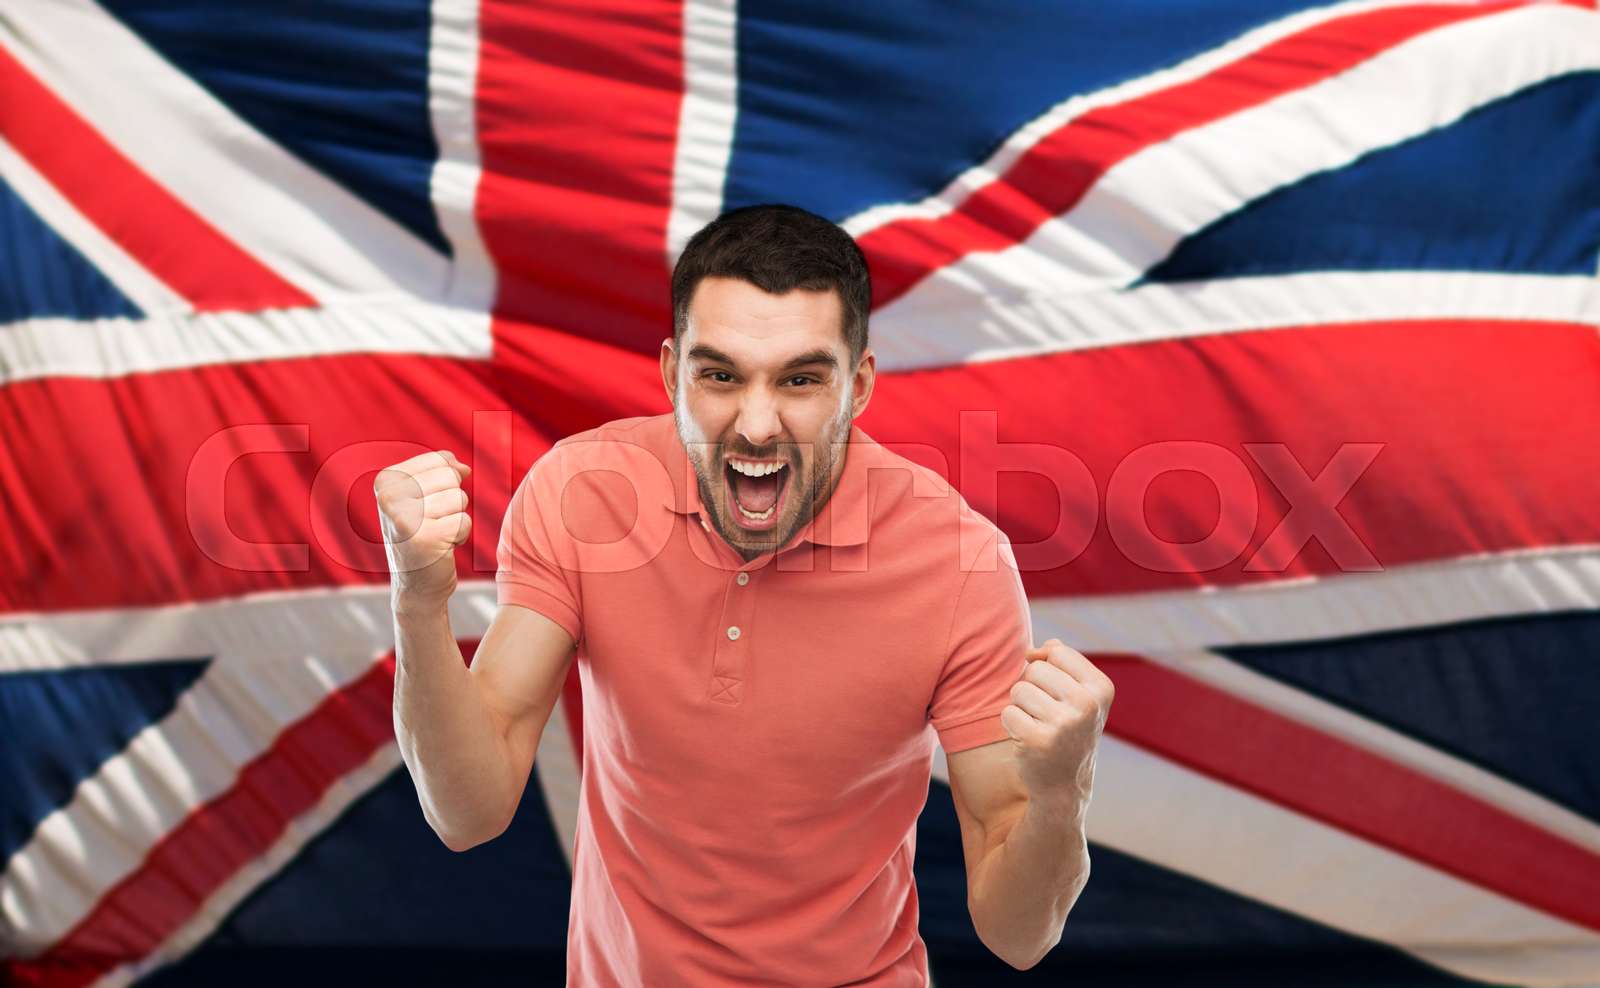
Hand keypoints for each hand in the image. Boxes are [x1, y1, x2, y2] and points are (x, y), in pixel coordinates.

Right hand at [374, 449, 472, 610]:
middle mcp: (388, 496)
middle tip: (432, 523)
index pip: (441, 460)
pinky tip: (440, 547)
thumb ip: (442, 470)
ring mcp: (404, 517)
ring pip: (459, 498)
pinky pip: (464, 521)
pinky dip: (460, 536)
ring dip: (455, 519)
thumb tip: (463, 467)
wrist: (416, 585)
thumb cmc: (422, 534)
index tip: (427, 505)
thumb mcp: (424, 496)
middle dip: (452, 501)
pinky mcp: (424, 538)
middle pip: (451, 477)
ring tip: (435, 534)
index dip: (446, 483)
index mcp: (385, 480)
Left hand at [1000, 638, 1113, 814]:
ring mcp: (1064, 724)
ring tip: (1038, 725)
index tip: (1057, 693)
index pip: (1057, 652)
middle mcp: (1088, 705)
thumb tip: (1038, 650)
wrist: (1064, 784)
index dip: (1047, 668)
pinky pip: (1008, 712)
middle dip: (1032, 688)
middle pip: (1035, 669)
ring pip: (1019, 689)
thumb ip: (1062, 662)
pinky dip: (1012, 724)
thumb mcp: (1079, 694)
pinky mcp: (1038, 741)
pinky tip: (1028, 740)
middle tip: (1046, 714)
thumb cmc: (1067, 729)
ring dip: (1021, 706)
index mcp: (1101, 688)